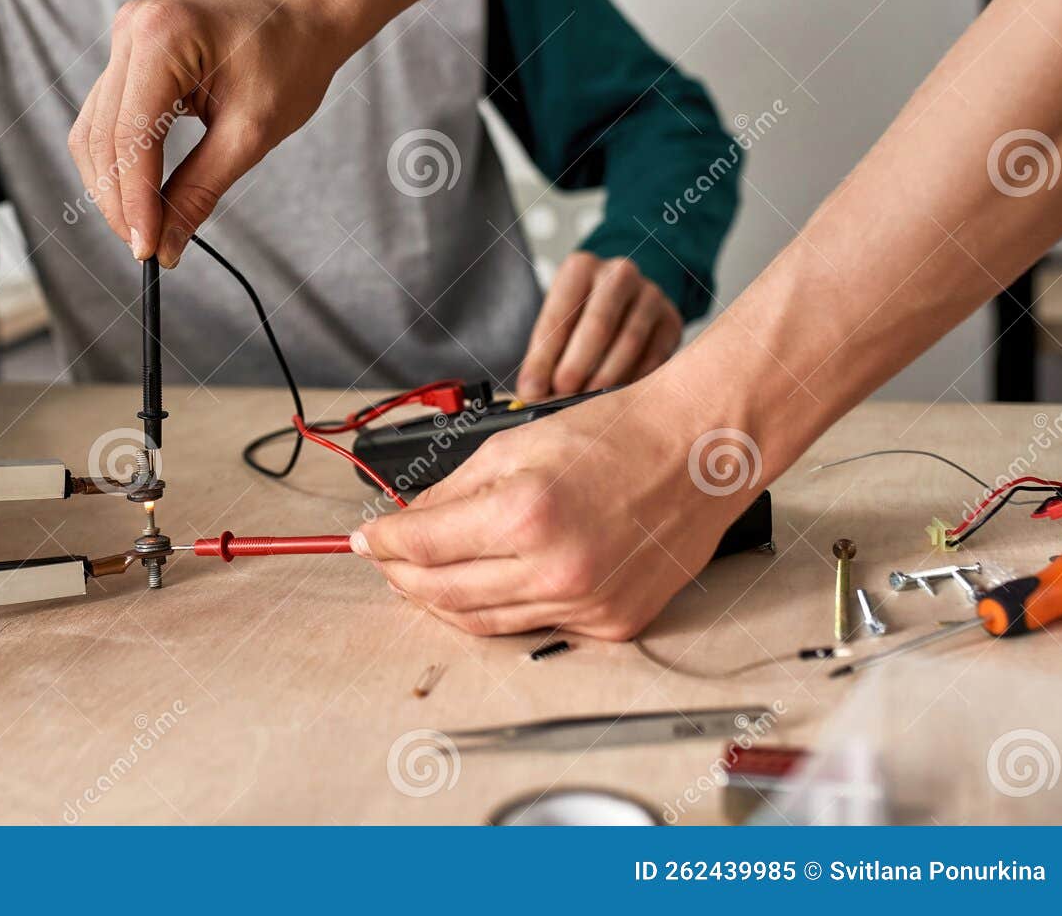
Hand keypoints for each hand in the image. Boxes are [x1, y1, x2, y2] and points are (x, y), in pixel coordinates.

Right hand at [67, 0, 356, 267]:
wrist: (303, 16)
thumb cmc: (290, 61)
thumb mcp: (251, 133)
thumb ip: (200, 190)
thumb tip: (165, 247)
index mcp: (162, 36)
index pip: (130, 136)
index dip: (134, 201)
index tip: (147, 251)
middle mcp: (132, 28)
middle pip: (102, 136)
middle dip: (119, 200)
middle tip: (147, 248)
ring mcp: (125, 36)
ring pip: (95, 131)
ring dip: (113, 185)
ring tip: (145, 229)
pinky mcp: (128, 52)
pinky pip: (107, 117)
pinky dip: (121, 162)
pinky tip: (142, 195)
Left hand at [350, 375, 760, 638]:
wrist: (698, 451)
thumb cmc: (615, 435)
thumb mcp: (513, 446)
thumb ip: (451, 491)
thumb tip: (405, 522)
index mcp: (525, 515)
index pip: (421, 545)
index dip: (381, 542)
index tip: (364, 536)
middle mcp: (556, 570)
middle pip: (443, 594)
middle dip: (400, 577)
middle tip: (384, 559)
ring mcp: (587, 605)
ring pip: (484, 621)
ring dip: (443, 599)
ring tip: (422, 575)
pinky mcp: (613, 623)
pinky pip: (536, 625)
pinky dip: (501, 607)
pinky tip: (485, 583)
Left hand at [516, 252, 681, 400]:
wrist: (625, 298)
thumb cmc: (580, 314)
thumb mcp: (558, 321)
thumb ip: (545, 355)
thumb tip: (532, 395)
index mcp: (581, 267)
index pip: (558, 314)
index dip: (542, 357)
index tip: (531, 390)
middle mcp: (619, 273)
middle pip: (598, 324)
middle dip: (577, 365)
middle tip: (562, 395)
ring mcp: (651, 294)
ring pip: (629, 341)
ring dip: (606, 378)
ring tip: (586, 404)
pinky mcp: (672, 320)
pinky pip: (655, 356)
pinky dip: (634, 381)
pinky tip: (617, 399)